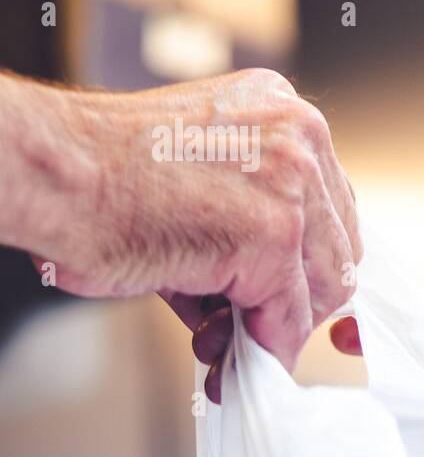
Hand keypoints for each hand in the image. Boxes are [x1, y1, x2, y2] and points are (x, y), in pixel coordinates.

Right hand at [12, 69, 360, 400]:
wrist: (52, 172)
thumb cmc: (102, 174)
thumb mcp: (201, 177)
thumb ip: (250, 224)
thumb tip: (279, 301)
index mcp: (283, 113)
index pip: (331, 211)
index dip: (305, 266)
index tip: (278, 297)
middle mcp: (300, 136)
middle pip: (337, 250)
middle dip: (293, 299)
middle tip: (247, 325)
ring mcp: (293, 182)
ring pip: (322, 287)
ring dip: (274, 324)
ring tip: (219, 333)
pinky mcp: (274, 231)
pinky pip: (287, 314)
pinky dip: (260, 343)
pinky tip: (219, 343)